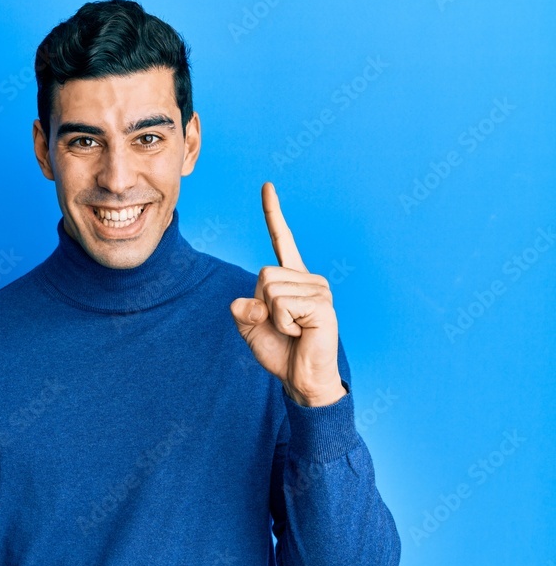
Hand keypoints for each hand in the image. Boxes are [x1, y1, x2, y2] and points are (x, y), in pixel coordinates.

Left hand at [230, 182, 345, 406]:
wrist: (301, 379)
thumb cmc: (281, 351)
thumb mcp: (250, 328)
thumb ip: (242, 311)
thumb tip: (244, 303)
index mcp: (291, 278)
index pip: (281, 239)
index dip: (273, 213)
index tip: (266, 186)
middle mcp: (308, 278)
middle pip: (263, 274)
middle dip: (261, 305)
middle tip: (281, 326)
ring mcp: (319, 289)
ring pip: (271, 290)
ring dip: (272, 317)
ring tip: (293, 330)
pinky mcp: (323, 305)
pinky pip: (282, 305)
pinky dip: (283, 323)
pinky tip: (301, 333)